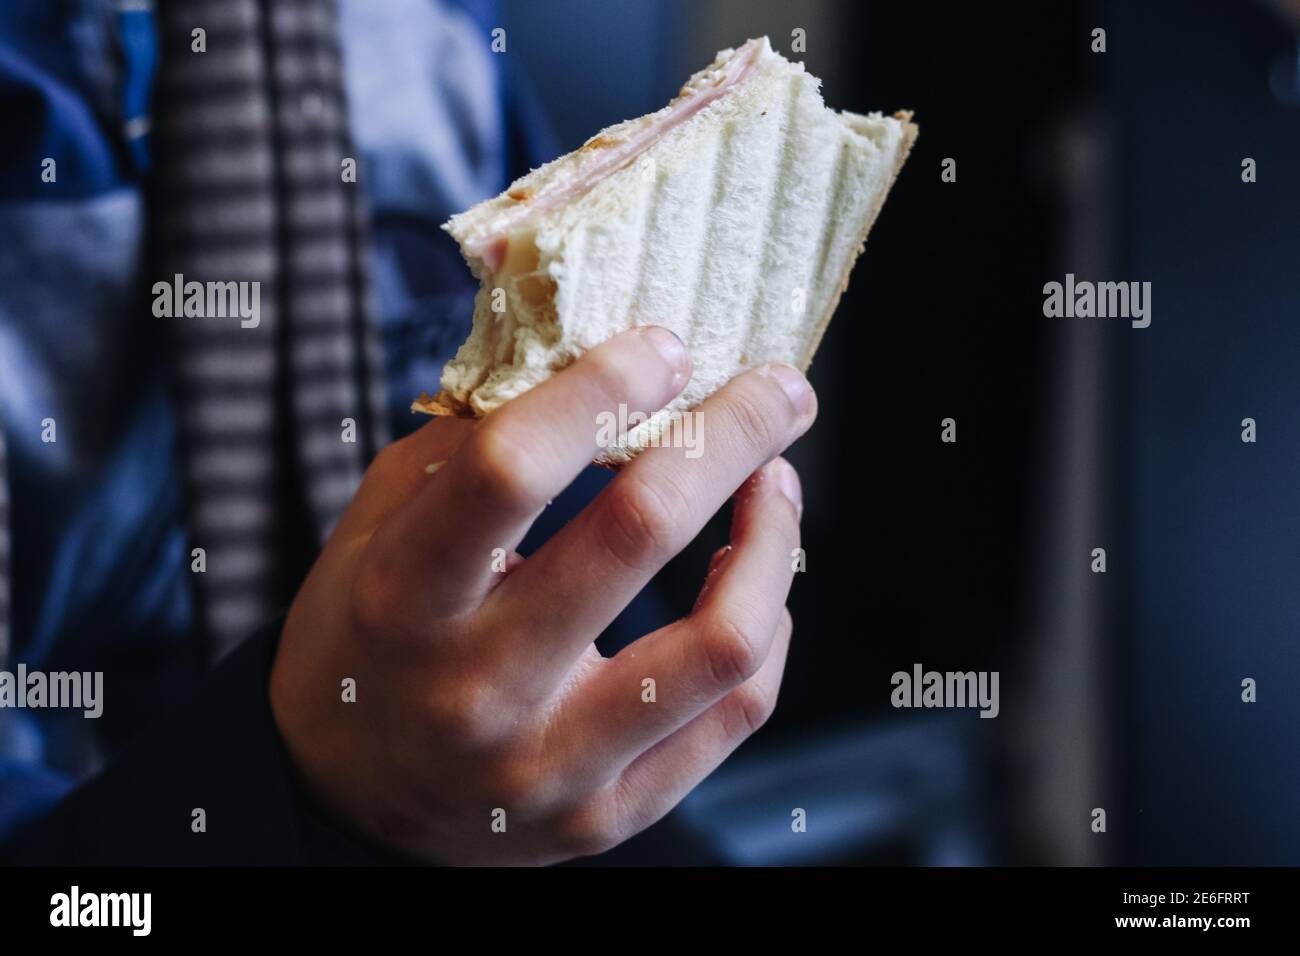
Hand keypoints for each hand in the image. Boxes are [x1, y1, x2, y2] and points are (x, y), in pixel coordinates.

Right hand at [270, 326, 815, 863]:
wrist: (347, 796)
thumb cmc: (368, 634)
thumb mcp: (380, 523)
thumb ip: (470, 439)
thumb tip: (583, 346)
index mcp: (403, 600)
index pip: (511, 471)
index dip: (603, 388)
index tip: (664, 346)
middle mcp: (478, 690)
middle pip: (638, 535)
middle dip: (732, 435)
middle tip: (778, 389)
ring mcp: (552, 765)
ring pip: (723, 641)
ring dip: (773, 539)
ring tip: (776, 483)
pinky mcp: (608, 813)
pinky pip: (734, 711)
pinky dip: (767, 624)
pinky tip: (755, 581)